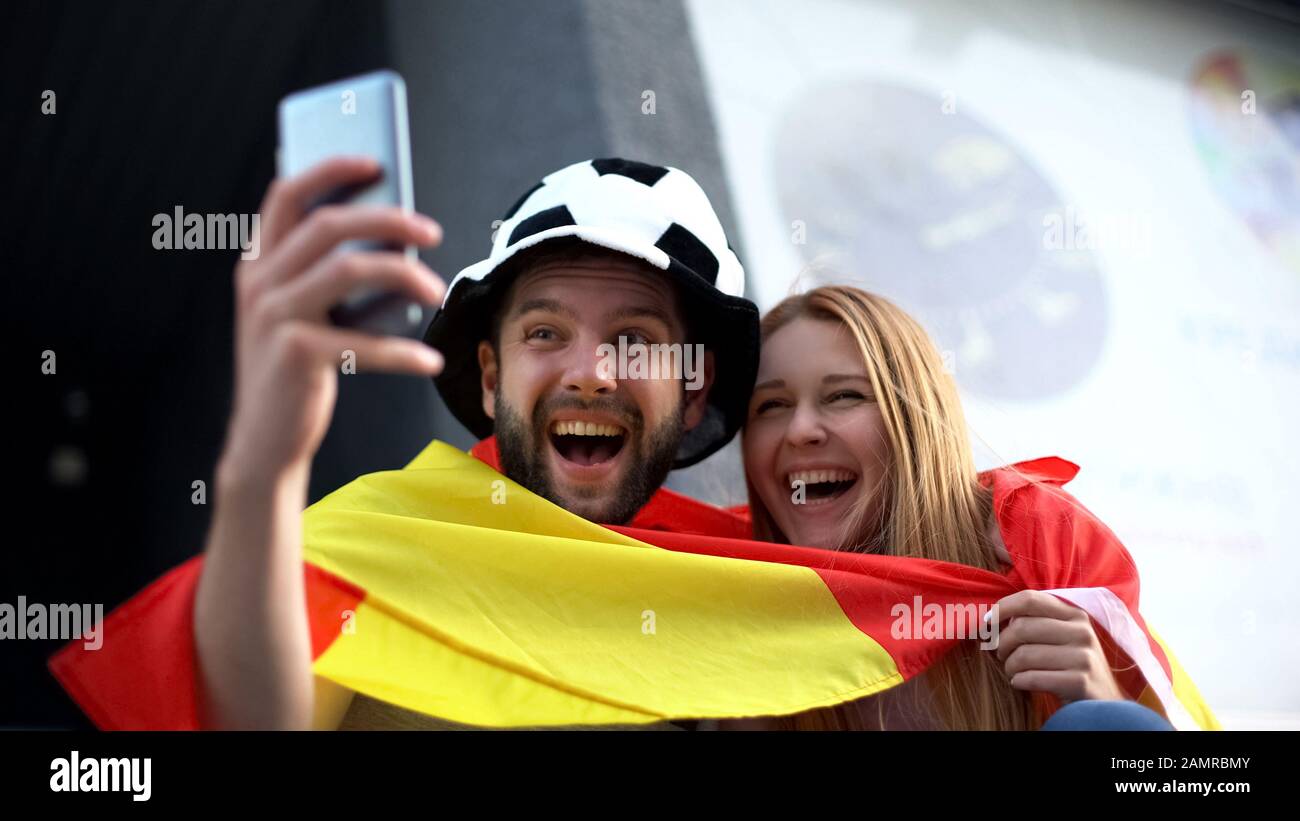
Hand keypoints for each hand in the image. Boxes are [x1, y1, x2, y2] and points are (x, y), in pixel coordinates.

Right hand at [222, 156, 446, 479]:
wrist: (265, 438)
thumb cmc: (297, 368)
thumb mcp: (303, 312)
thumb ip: (328, 273)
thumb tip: (395, 237)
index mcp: (259, 263)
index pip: (286, 194)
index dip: (330, 170)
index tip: (375, 162)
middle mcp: (259, 282)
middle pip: (328, 224)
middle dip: (387, 218)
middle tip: (431, 230)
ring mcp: (273, 317)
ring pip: (349, 270)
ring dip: (405, 275)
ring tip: (437, 291)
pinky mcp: (294, 355)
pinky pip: (362, 342)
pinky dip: (402, 352)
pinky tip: (429, 361)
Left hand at [989, 590, 1126, 703]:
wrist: (1103, 703)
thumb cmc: (1070, 666)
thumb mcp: (1061, 637)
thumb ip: (1035, 621)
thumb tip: (992, 617)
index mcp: (1075, 614)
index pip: (1030, 599)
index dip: (1002, 608)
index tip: (987, 623)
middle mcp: (1082, 631)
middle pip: (1021, 627)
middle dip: (1002, 644)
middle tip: (1002, 656)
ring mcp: (1084, 656)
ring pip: (1024, 654)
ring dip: (1009, 666)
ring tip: (1013, 672)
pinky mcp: (1080, 681)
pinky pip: (1033, 677)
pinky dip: (1019, 681)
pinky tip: (1021, 683)